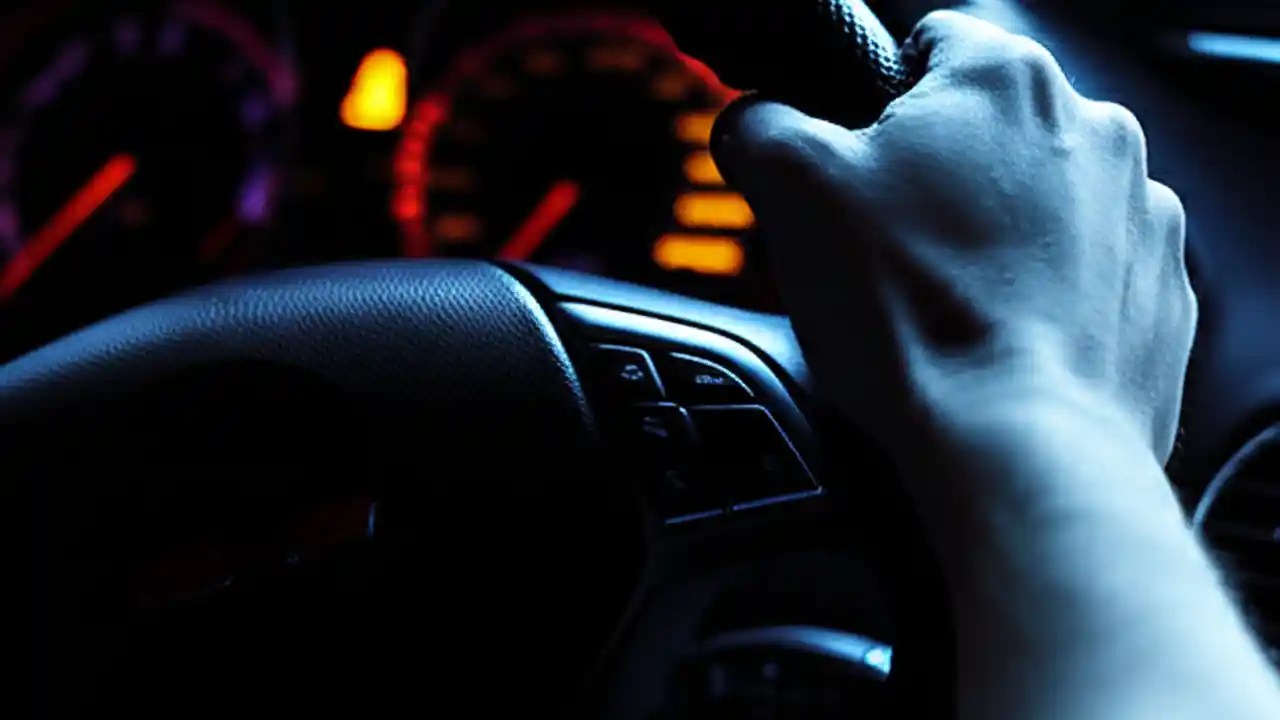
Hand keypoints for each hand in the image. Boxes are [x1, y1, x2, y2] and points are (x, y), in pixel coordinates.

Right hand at [713, 11, 1195, 476]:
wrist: (1018, 450)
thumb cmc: (919, 321)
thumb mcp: (792, 193)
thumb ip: (759, 127)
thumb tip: (755, 126)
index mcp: (1005, 78)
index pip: (925, 45)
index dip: (872, 108)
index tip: (855, 168)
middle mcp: (1094, 129)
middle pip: (984, 131)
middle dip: (933, 179)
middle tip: (886, 249)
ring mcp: (1137, 213)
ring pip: (1039, 202)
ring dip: (994, 235)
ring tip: (944, 301)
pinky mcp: (1157, 292)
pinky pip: (1085, 273)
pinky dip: (1045, 294)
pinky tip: (998, 334)